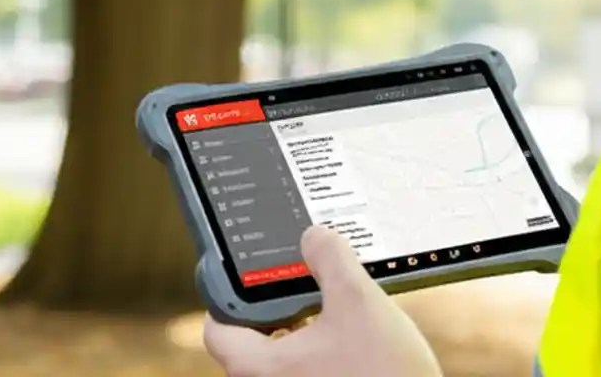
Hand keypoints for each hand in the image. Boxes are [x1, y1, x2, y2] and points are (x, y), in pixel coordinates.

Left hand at [204, 226, 442, 376]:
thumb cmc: (385, 376)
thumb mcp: (360, 300)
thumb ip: (331, 259)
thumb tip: (314, 237)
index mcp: (261, 366)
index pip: (215, 330)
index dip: (225, 296)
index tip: (244, 279)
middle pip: (249, 345)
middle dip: (274, 313)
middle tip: (299, 291)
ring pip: (281, 363)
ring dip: (301, 336)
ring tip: (332, 315)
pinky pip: (305, 376)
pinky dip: (319, 357)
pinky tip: (351, 344)